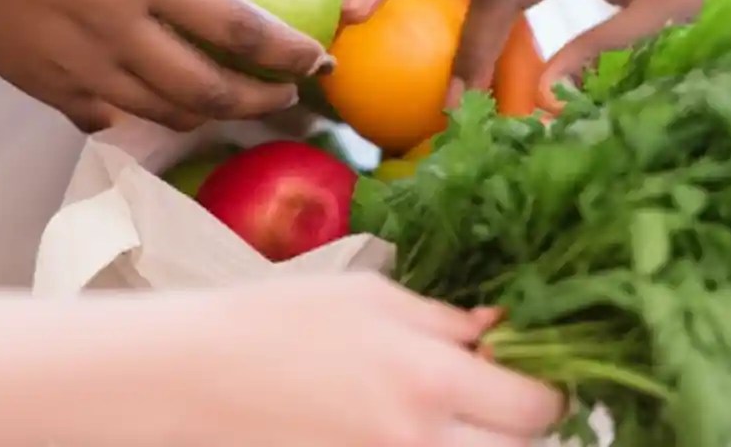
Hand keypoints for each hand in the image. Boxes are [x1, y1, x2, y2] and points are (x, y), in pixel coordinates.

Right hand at [0, 0, 328, 131]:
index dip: (290, 54)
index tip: (317, 60)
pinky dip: (137, 114)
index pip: (242, 30)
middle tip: (285, 96)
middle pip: (210, 91)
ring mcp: (72, 63)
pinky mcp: (33, 80)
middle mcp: (114, 28)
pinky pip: (102, 116)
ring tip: (228, 99)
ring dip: (207, 114)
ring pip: (160, 112)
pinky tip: (149, 99)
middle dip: (261, 103)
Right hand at [120, 274, 562, 446]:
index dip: (543, 389)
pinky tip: (407, 430)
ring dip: (478, 442)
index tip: (527, 374)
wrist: (187, 381)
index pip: (536, 407)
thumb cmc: (272, 324)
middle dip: (518, 427)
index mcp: (427, 380)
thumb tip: (502, 330)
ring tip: (447, 413)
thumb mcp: (368, 298)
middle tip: (491, 400)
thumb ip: (444, 322)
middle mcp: (419, 444)